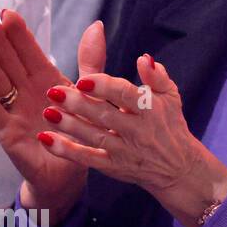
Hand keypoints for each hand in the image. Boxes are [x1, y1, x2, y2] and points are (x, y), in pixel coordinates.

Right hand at [0, 11, 103, 221]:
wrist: (71, 172)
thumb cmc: (78, 130)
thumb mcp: (89, 91)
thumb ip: (90, 61)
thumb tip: (96, 25)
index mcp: (45, 80)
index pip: (29, 52)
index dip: (18, 34)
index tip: (8, 13)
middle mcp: (26, 92)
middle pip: (8, 62)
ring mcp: (13, 110)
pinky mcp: (7, 131)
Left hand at [38, 56, 226, 226]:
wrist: (179, 168)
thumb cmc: (171, 126)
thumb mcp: (171, 98)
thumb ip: (156, 77)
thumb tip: (144, 58)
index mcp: (151, 110)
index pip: (125, 95)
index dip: (104, 87)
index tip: (83, 79)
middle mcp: (137, 131)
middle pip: (104, 115)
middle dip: (78, 103)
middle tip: (54, 91)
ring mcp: (124, 150)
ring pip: (93, 136)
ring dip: (69, 125)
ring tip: (47, 112)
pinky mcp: (113, 166)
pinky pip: (87, 159)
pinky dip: (66, 150)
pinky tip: (47, 139)